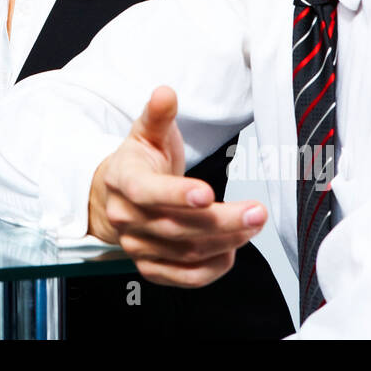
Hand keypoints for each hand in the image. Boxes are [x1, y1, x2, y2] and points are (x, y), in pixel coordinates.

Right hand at [88, 85, 266, 287]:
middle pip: (175, 226)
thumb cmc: (139, 162)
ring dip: (225, 241)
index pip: (145, 192)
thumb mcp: (147, 132)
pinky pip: (183, 277)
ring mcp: (136, 245)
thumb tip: (165, 93)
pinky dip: (212, 269)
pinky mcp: (150, 266)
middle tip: (256, 211)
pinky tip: (232, 250)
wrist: (114, 195)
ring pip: (184, 252)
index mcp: (122, 180)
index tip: (208, 194)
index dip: (176, 194)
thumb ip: (159, 114)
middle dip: (221, 221)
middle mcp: (126, 217)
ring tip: (253, 224)